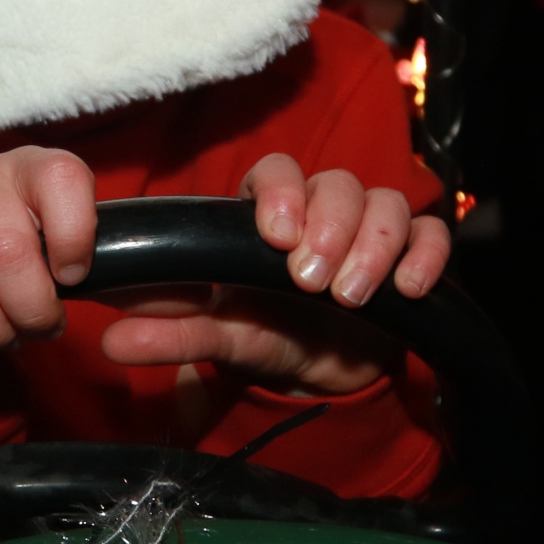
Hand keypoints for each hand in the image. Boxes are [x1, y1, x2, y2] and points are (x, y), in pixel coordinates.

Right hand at [0, 146, 94, 362]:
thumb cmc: (7, 246)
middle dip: (30, 312)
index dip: (75, 238)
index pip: (63, 179)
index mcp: (28, 167)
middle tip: (34, 330)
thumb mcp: (52, 238)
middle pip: (8, 251)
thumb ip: (89, 257)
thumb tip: (134, 294)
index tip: (72, 278)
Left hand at [100, 154, 450, 394]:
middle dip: (328, 228)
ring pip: (386, 204)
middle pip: (337, 185)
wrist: (325, 372)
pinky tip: (408, 289)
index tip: (275, 235)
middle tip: (310, 282)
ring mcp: (372, 231)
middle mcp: (324, 211)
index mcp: (272, 214)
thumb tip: (111, 341)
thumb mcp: (219, 336)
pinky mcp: (412, 256)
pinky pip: (431, 235)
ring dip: (372, 246)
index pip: (279, 171)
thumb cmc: (265, 333)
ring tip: (350, 296)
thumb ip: (172, 334)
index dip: (282, 192)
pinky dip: (424, 256)